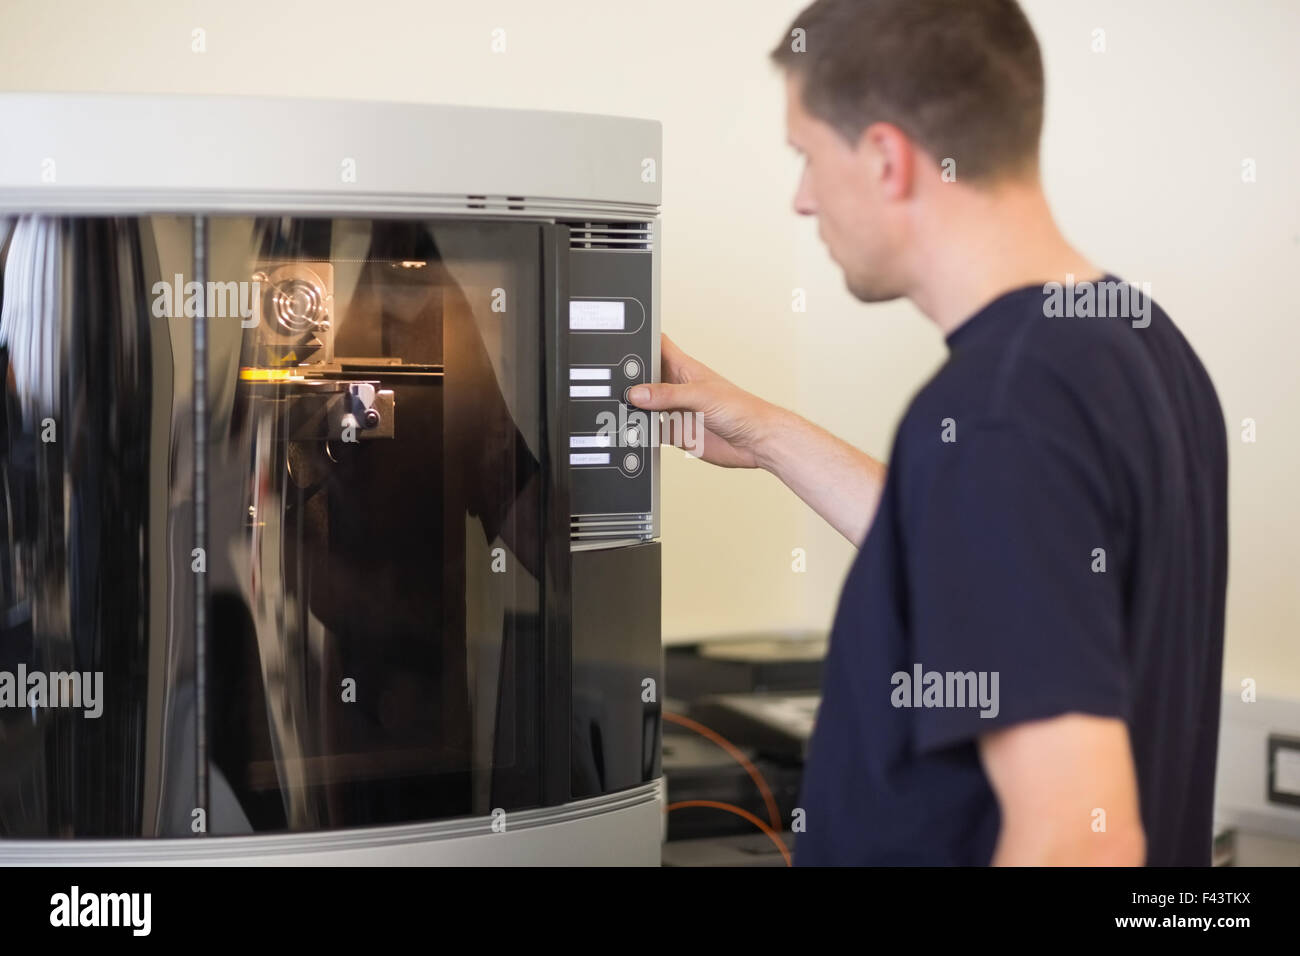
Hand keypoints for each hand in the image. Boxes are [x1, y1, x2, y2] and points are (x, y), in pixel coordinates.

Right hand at [626, 333, 776, 468]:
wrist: (755, 442)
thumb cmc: (742, 409)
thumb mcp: (701, 395)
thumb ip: (668, 394)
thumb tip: (638, 393)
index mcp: (685, 369)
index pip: (658, 346)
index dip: (642, 339)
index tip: (622, 341)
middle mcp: (677, 388)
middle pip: (645, 376)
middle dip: (630, 378)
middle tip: (614, 384)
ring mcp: (675, 410)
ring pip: (645, 404)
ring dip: (633, 406)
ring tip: (620, 408)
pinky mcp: (676, 432)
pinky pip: (651, 430)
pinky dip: (641, 431)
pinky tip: (633, 429)